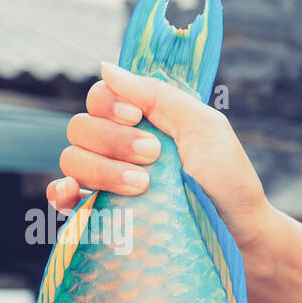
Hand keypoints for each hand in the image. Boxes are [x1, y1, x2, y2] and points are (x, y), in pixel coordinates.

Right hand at [46, 61, 277, 256]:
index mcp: (143, 122)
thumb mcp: (204, 127)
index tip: (137, 118)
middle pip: (81, 127)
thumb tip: (106, 67)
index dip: (109, 104)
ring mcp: (109, 182)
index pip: (99, 98)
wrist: (241, 235)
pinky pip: (62, 197)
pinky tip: (75, 193)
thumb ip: (158, 94)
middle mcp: (120, 148)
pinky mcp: (104, 215)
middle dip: (114, 140)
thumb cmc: (230, 180)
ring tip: (143, 186)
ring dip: (102, 169)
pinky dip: (60, 191)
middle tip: (153, 157)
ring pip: (72, 159)